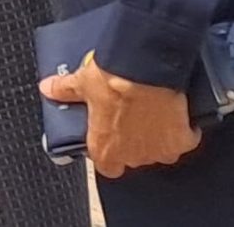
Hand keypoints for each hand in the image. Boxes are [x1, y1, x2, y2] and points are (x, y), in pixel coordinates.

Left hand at [37, 54, 200, 177]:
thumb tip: (48, 88)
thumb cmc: (113, 79)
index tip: (111, 136)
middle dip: (134, 141)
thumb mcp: (82, 83)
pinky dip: (184, 131)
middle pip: (134, 157)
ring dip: (157, 136)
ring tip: (154, 112)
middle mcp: (133, 157)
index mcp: (106, 149)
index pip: (107, 167)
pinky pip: (185, 141)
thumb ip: (64, 90)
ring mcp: (160, 151)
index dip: (109, 151)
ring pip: (159, 151)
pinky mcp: (183, 140)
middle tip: (132, 117)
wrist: (146, 68)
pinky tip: (177, 114)